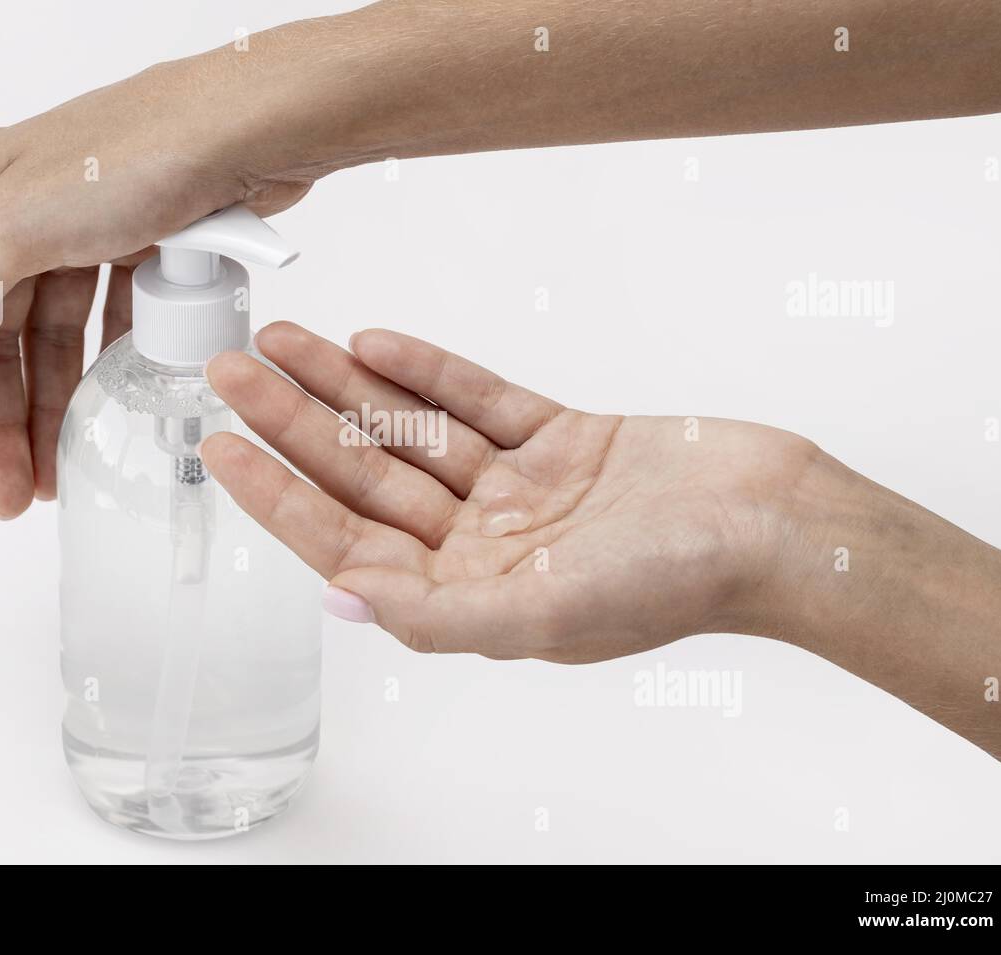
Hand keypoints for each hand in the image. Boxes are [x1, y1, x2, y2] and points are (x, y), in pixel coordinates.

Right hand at [0, 53, 313, 515]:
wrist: (247, 130)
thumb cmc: (131, 156)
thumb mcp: (22, 222)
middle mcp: (12, 218)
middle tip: (12, 491)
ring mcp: (77, 235)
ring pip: (47, 341)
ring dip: (47, 409)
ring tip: (57, 475)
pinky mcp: (136, 249)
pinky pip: (107, 325)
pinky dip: (106, 370)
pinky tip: (111, 414)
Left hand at [201, 323, 816, 662]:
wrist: (780, 525)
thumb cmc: (681, 583)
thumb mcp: (546, 615)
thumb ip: (437, 613)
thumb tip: (341, 601)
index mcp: (470, 594)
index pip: (346, 540)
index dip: (277, 494)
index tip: (220, 448)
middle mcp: (486, 544)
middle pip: (365, 475)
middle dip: (294, 423)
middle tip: (231, 371)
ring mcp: (522, 492)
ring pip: (410, 430)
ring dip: (346, 387)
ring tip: (285, 342)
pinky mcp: (562, 443)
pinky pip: (477, 401)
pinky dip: (427, 372)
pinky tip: (375, 345)